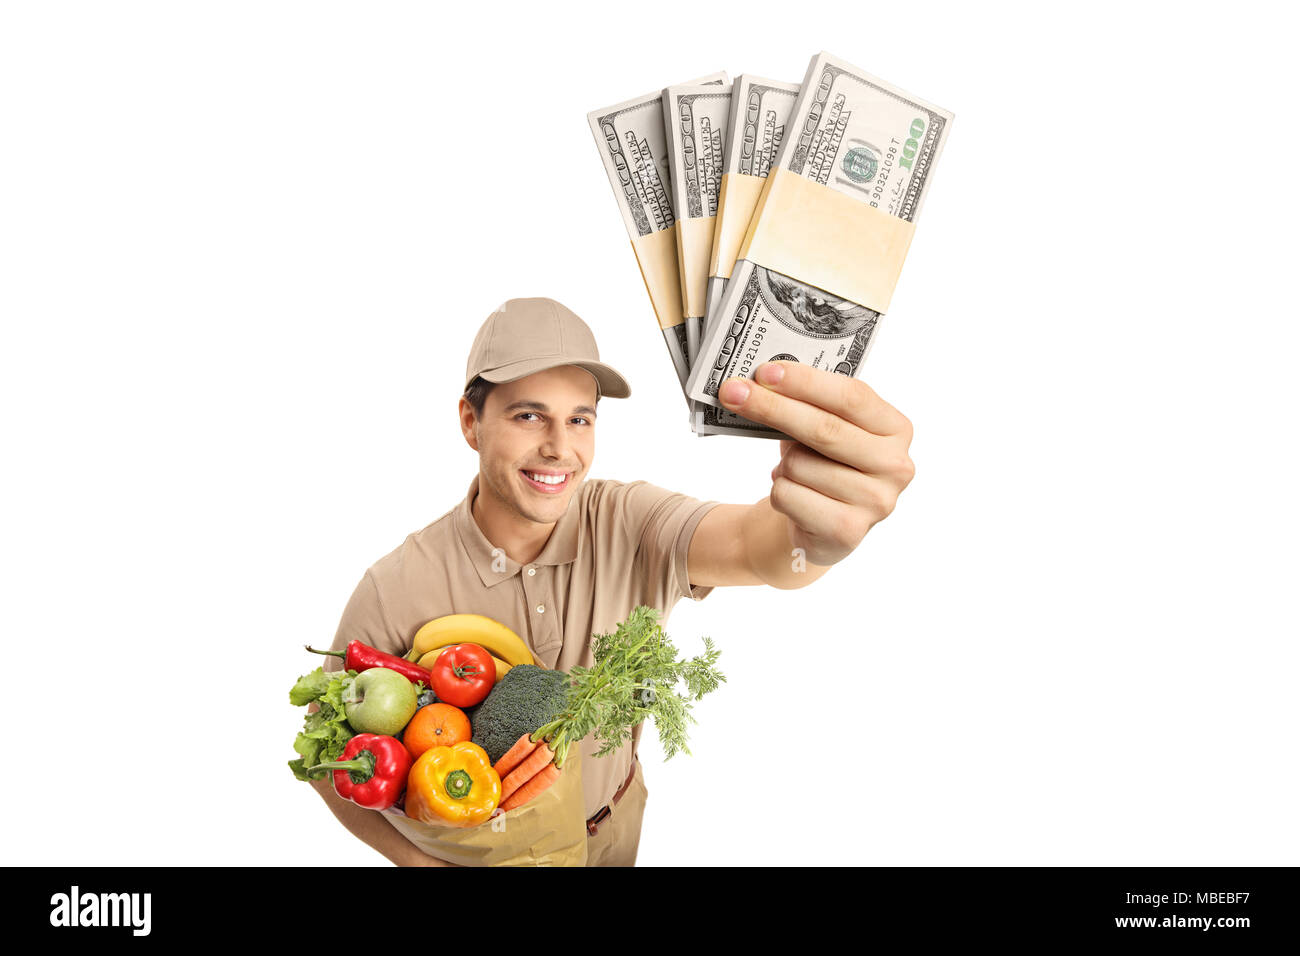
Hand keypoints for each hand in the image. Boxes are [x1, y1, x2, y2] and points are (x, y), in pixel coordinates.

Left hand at [717, 361, 914, 567]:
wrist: (823, 527)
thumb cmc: (824, 464)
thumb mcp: (826, 428)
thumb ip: (808, 405)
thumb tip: (758, 385)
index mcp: (896, 429)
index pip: (852, 396)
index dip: (806, 382)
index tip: (765, 371)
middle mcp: (895, 466)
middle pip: (824, 428)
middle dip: (773, 407)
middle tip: (733, 392)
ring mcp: (876, 502)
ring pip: (798, 465)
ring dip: (782, 464)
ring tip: (793, 472)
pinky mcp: (848, 531)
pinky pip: (788, 495)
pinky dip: (779, 492)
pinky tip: (795, 497)